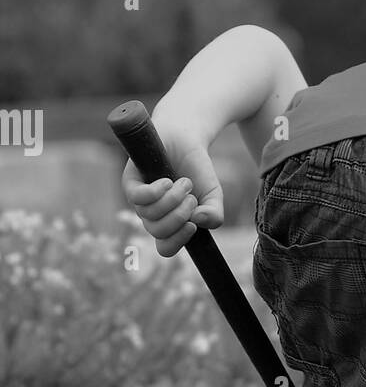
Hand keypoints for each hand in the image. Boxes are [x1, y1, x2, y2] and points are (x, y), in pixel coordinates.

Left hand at [121, 114, 224, 256]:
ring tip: (184, 183)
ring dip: (172, 200)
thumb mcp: (213, 195)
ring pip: (150, 215)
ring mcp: (140, 200)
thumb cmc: (197, 170)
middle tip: (191, 198)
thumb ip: (214, 214)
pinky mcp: (130, 182)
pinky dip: (156, 192)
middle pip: (159, 232)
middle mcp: (152, 215)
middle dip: (179, 217)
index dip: (177, 241)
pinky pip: (138, 198)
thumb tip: (199, 221)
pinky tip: (167, 181)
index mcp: (170, 223)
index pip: (165, 247)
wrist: (187, 139)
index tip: (193, 226)